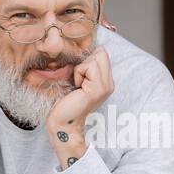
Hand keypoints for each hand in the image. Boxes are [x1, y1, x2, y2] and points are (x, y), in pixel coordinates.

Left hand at [46, 48, 113, 168]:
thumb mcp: (79, 80)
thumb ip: (87, 68)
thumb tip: (85, 50)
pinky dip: (79, 74)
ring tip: (78, 85)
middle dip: (85, 62)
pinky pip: (88, 67)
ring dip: (81, 68)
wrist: (64, 122)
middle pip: (101, 52)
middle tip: (79, 81)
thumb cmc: (66, 101)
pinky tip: (77, 88)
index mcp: (106, 81)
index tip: (80, 77)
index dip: (88, 59)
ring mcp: (106, 86)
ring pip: (96, 58)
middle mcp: (109, 83)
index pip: (102, 53)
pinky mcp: (98, 89)